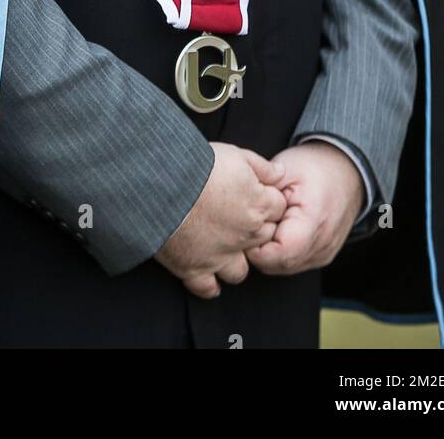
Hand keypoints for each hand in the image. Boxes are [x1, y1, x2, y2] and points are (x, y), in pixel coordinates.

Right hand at [154, 143, 288, 299]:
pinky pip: (208, 288)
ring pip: (240, 271)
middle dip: (255, 229)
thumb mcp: (236, 154)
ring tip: (224, 247)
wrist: (163, 182)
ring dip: (235, 260)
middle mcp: (246, 236)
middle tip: (237, 216)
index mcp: (258, 206)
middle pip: (264, 239)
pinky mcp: (195, 268)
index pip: (278, 208)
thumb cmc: (199, 165)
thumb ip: (263, 167)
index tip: (253, 193)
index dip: (267, 199)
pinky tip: (206, 274)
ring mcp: (221, 256)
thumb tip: (281, 173)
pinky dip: (208, 285)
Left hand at [244, 142, 365, 274]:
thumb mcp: (285, 169)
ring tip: (267, 223)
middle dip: (257, 249)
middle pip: (278, 264)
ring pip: (284, 267)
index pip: (276, 254)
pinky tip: (278, 229)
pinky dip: (281, 252)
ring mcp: (324, 253)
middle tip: (250, 222)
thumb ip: (263, 192)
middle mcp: (322, 244)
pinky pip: (294, 263)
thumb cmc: (315, 166)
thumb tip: (241, 215)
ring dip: (269, 252)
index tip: (244, 225)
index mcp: (313, 221)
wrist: (346, 170)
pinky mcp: (322, 256)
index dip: (254, 245)